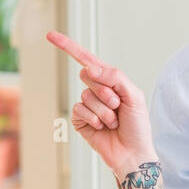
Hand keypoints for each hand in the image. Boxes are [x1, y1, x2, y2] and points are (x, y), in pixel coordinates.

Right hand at [47, 30, 154, 172]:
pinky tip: (102, 128)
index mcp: (110, 81)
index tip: (50, 35)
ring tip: (113, 122)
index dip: (69, 47)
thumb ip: (115, 77)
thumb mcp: (134, 96)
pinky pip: (79, 110)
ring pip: (86, 96)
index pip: (87, 59)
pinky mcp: (80, 120)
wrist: (132, 152)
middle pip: (88, 76)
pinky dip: (93, 119)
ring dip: (104, 111)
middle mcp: (97, 90)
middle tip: (118, 107)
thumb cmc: (137, 125)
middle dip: (106, 92)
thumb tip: (90, 68)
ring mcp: (87, 105)